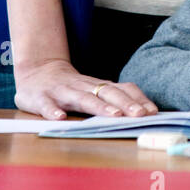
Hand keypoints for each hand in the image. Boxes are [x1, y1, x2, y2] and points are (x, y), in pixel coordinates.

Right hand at [13, 58, 158, 119]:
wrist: (37, 71)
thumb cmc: (71, 87)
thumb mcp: (93, 90)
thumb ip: (113, 99)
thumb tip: (144, 113)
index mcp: (97, 86)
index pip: (122, 89)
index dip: (137, 99)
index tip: (153, 111)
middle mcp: (83, 87)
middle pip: (107, 93)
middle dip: (125, 104)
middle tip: (141, 115)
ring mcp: (62, 91)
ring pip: (82, 98)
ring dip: (99, 107)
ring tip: (114, 116)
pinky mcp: (40, 98)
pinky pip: (47, 104)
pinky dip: (53, 111)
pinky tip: (60, 118)